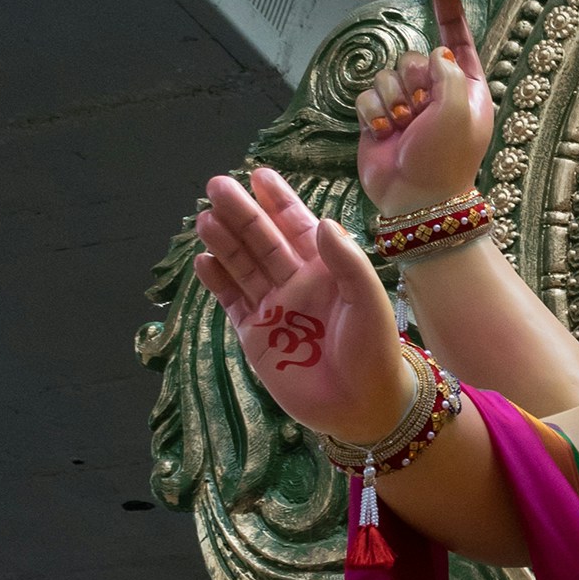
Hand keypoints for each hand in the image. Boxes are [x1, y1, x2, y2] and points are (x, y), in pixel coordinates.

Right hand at [194, 163, 414, 443]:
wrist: (362, 405)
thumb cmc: (374, 351)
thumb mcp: (369, 301)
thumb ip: (347, 261)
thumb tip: (322, 222)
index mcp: (326, 269)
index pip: (298, 226)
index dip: (279, 201)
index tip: (258, 175)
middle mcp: (296, 282)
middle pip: (262, 240)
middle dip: (241, 213)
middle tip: (217, 185)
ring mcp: (273, 308)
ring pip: (243, 266)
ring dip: (225, 242)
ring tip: (205, 217)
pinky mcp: (254, 335)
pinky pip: (232, 302)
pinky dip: (217, 282)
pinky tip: (203, 260)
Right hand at [354, 0, 494, 215]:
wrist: (416, 198)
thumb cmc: (446, 157)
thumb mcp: (460, 106)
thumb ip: (450, 68)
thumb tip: (434, 54)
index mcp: (467, 88)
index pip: (459, 41)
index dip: (450, 13)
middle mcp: (437, 94)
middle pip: (414, 56)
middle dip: (413, 79)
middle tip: (420, 109)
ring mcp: (408, 107)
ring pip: (387, 74)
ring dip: (393, 100)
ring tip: (403, 127)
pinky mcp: (380, 119)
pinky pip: (367, 95)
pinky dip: (374, 113)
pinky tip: (385, 132)